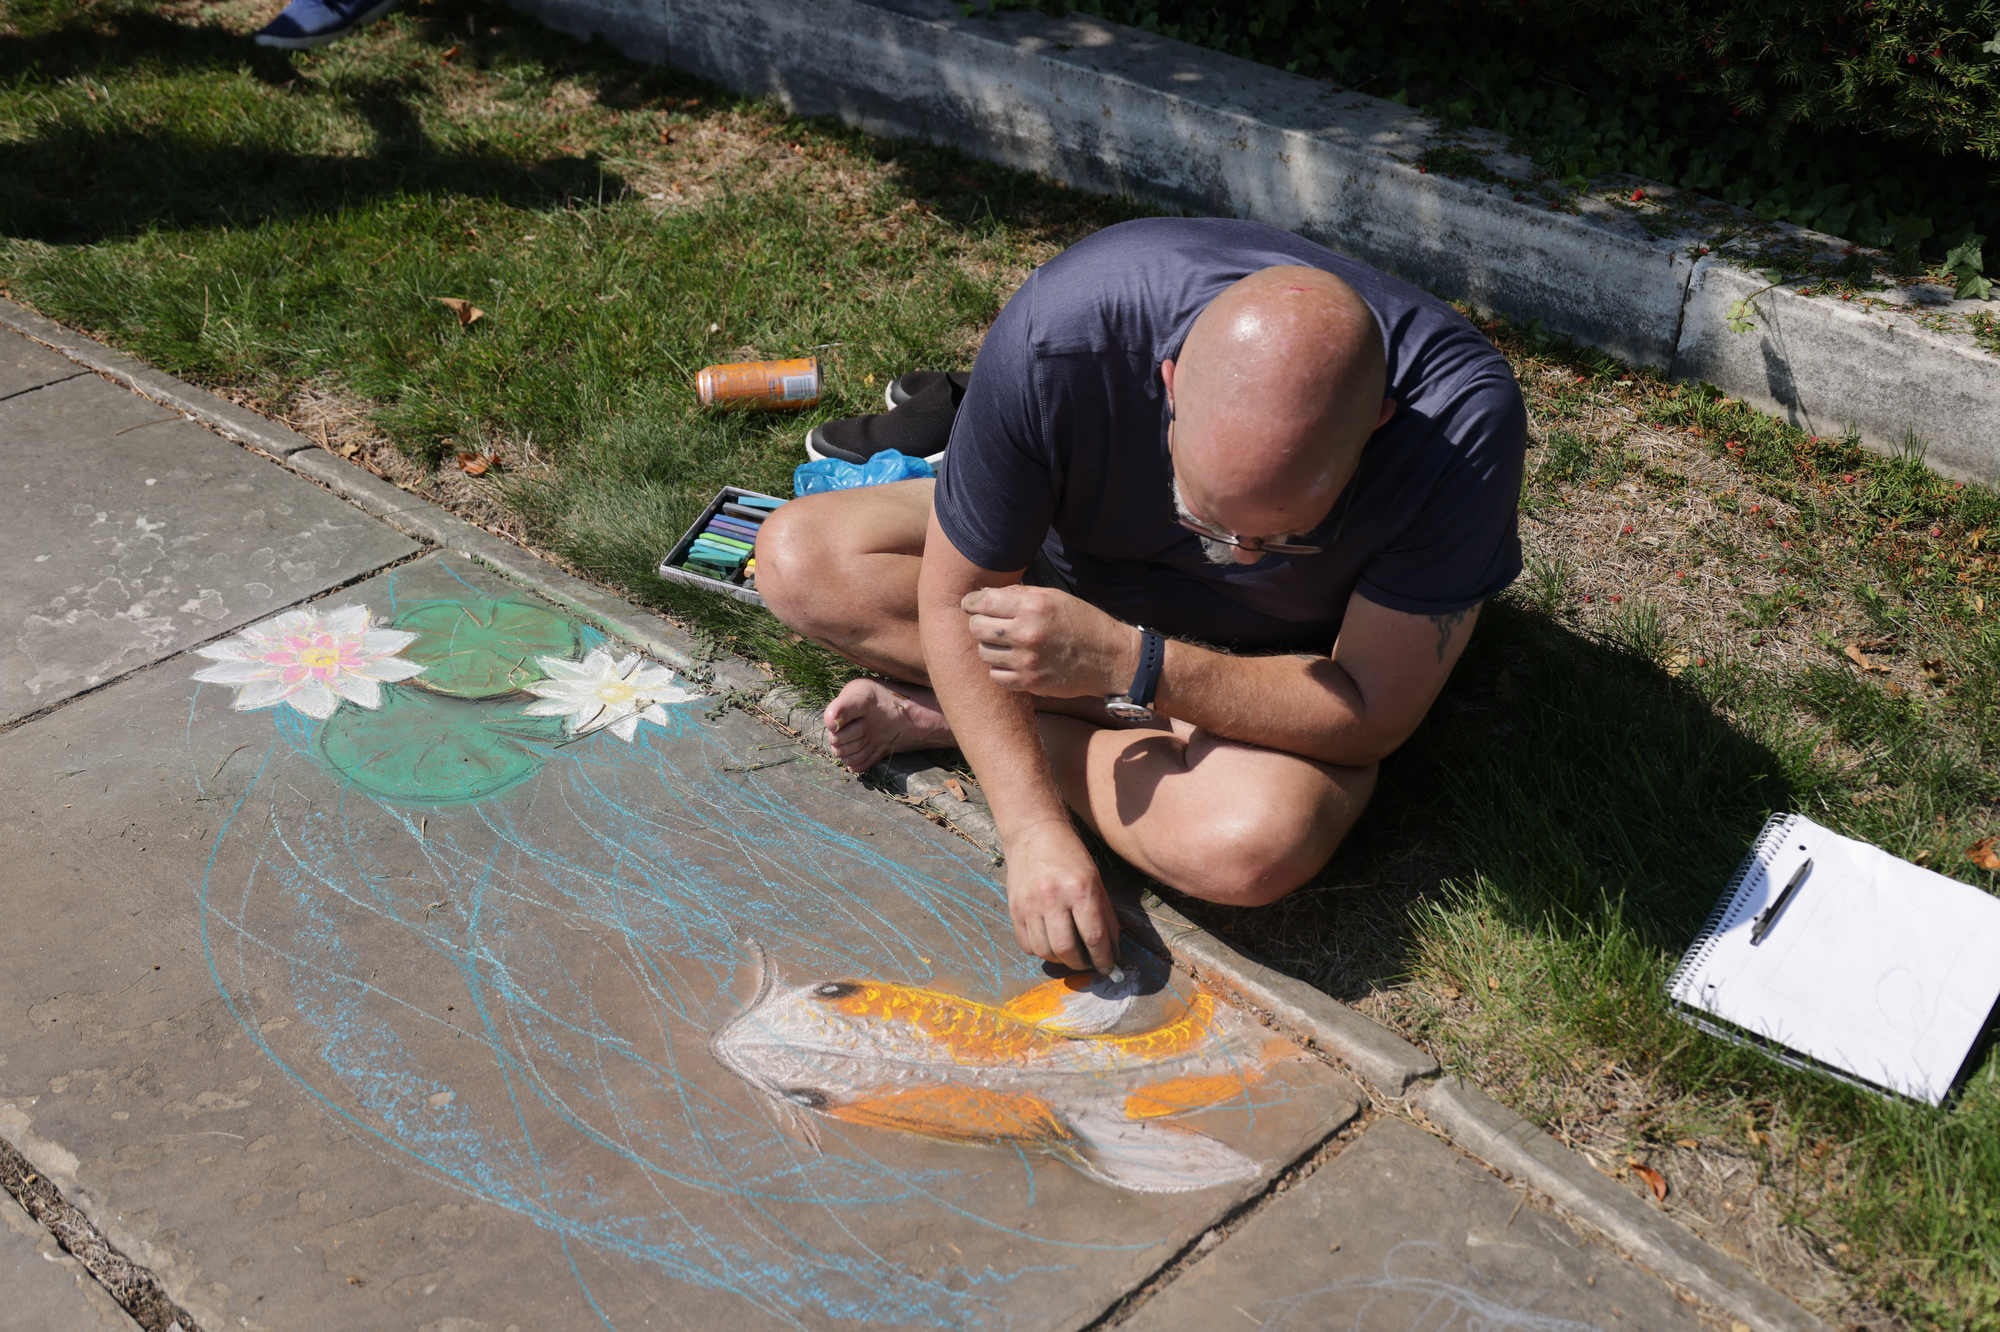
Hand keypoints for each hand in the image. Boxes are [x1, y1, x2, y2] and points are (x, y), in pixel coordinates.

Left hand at [961, 585, 1134, 697]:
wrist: (1111, 659)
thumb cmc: (1083, 623)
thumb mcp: (1055, 598)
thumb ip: (1019, 595)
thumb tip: (984, 595)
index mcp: (1033, 607)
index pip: (982, 602)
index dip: (971, 602)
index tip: (970, 604)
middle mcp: (1027, 634)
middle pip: (977, 628)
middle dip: (978, 622)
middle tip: (988, 622)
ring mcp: (1026, 661)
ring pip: (984, 652)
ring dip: (990, 646)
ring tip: (1005, 642)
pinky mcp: (1029, 683)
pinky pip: (995, 676)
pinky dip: (999, 668)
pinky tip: (1012, 660)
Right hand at [1005, 821, 1120, 973]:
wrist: (1033, 833)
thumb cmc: (1070, 857)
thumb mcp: (1096, 881)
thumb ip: (1106, 917)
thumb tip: (1113, 951)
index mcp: (1079, 889)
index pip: (1094, 936)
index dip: (1103, 959)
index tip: (1108, 968)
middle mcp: (1053, 898)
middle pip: (1066, 949)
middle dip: (1080, 964)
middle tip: (1088, 963)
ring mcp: (1030, 904)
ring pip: (1044, 951)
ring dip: (1060, 960)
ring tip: (1070, 954)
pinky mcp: (1014, 909)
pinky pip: (1026, 944)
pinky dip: (1040, 951)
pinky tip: (1050, 943)